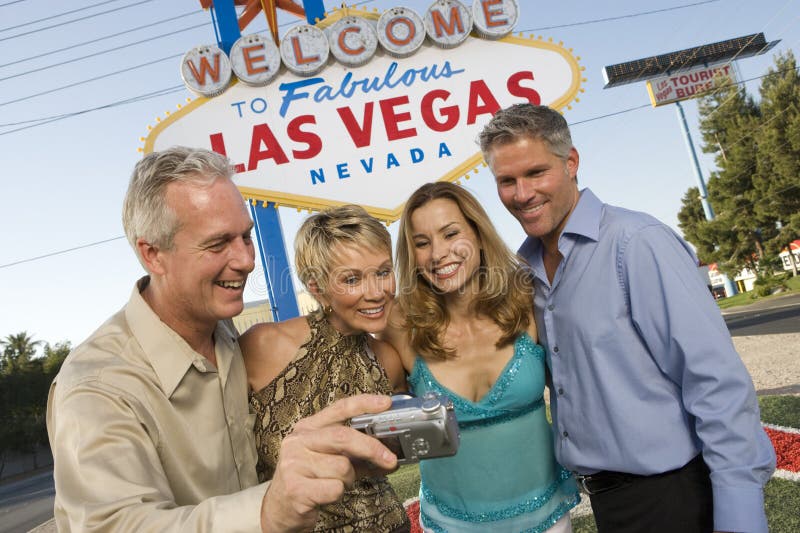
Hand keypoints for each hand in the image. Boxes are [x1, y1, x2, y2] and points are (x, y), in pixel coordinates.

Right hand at [260, 394, 395, 531]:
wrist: (279, 508)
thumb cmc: (309, 479)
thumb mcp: (327, 457)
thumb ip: (353, 451)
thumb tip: (387, 452)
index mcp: (308, 428)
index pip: (339, 408)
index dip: (364, 403)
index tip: (386, 403)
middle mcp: (298, 441)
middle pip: (343, 436)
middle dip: (371, 448)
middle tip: (390, 459)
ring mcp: (294, 463)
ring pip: (342, 467)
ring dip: (349, 479)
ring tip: (336, 483)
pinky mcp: (295, 488)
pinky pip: (335, 488)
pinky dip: (338, 494)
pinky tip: (326, 494)